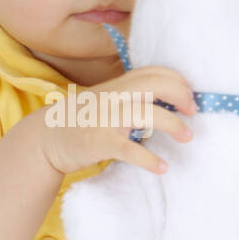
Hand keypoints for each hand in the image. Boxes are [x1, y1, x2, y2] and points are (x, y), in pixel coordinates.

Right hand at [37, 67, 197, 176]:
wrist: (45, 138)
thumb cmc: (81, 121)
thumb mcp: (105, 100)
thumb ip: (129, 97)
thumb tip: (165, 103)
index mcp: (117, 85)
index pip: (154, 71)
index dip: (178, 81)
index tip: (190, 97)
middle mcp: (114, 97)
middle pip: (156, 84)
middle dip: (181, 95)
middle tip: (192, 112)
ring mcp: (107, 118)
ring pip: (148, 113)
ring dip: (174, 125)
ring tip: (187, 137)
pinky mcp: (100, 142)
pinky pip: (130, 150)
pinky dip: (149, 159)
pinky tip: (162, 168)